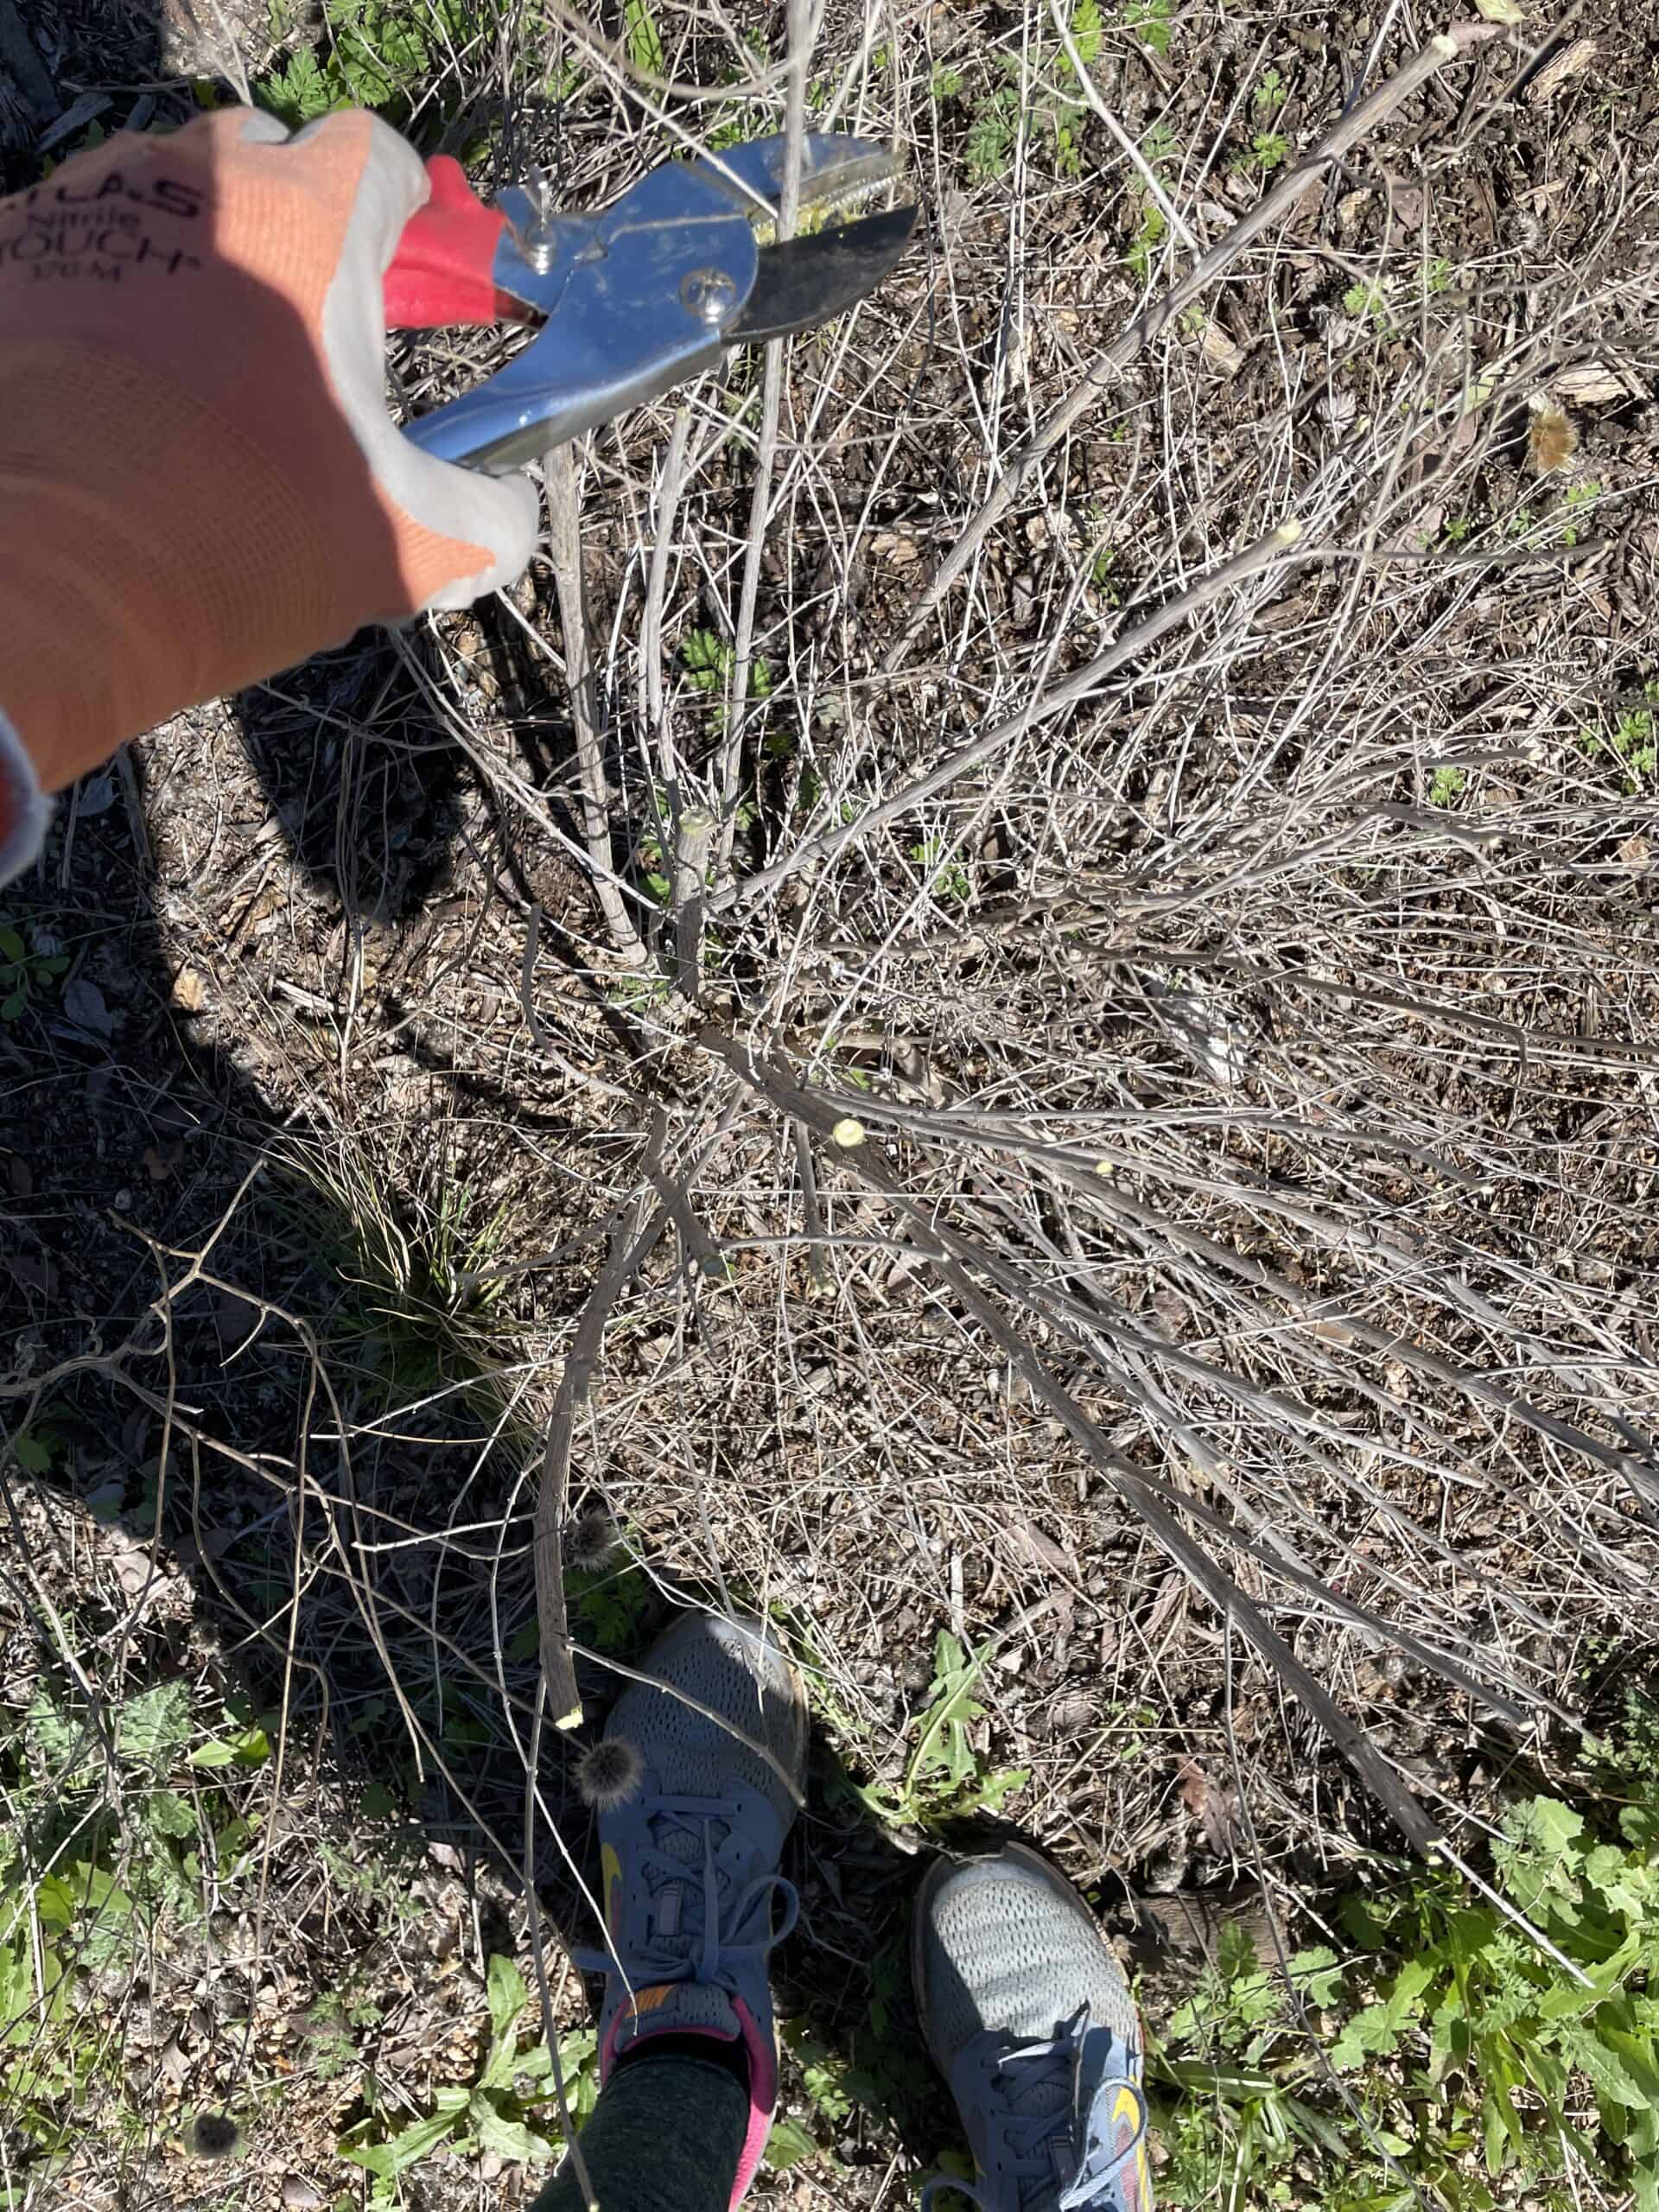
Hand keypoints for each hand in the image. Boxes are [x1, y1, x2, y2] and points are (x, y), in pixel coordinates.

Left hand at [0, 107, 537, 814]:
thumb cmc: (249, 538)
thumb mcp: (405, 545)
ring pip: (165, 190)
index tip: (402, 268)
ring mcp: (94, 205)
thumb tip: (510, 521)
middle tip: (307, 319)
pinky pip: (81, 240)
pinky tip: (121, 372)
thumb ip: (486, 520)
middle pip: (265, 157)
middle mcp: (200, 182)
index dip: (400, 208)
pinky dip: (112, 286)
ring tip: (205, 351)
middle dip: (294, 219)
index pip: (376, 154)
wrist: (63, 572)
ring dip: (202, 247)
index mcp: (310, 224)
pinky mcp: (15, 251)